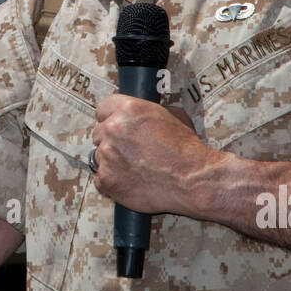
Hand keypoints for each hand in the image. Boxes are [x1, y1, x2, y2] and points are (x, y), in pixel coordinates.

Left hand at [91, 95, 218, 215]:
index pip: (102, 108)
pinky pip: (100, 179)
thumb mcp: (173, 116)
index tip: (116, 127)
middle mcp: (113, 129)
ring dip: (112, 162)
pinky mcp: (106, 179)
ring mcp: (107, 155)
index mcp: (128, 109)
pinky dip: (112, 181)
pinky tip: (130, 182)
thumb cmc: (186, 149)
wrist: (191, 180)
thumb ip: (147, 111)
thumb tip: (140, 114)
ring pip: (98, 157)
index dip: (110, 118)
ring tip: (134, 169)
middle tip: (130, 152)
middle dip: (112, 142)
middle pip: (99, 133)